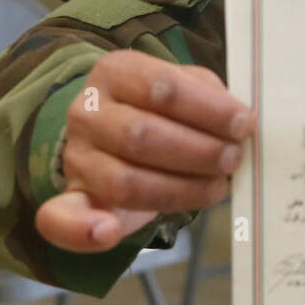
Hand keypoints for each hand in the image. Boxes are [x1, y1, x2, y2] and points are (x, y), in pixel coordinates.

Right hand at [34, 50, 254, 252]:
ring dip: (179, 189)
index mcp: (117, 72)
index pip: (161, 87)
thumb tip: (238, 120)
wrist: (116, 136)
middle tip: (233, 158)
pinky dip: (82, 230)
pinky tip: (107, 232)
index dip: (208, 110)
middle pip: (140, 135)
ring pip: (124, 180)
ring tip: (216, 186)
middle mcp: (88, 111)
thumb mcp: (189, 86)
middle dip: (198, 151)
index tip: (244, 125)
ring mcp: (77, 156)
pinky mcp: (73, 198)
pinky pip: (60, 218)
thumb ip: (210, 96)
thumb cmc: (164, 109)